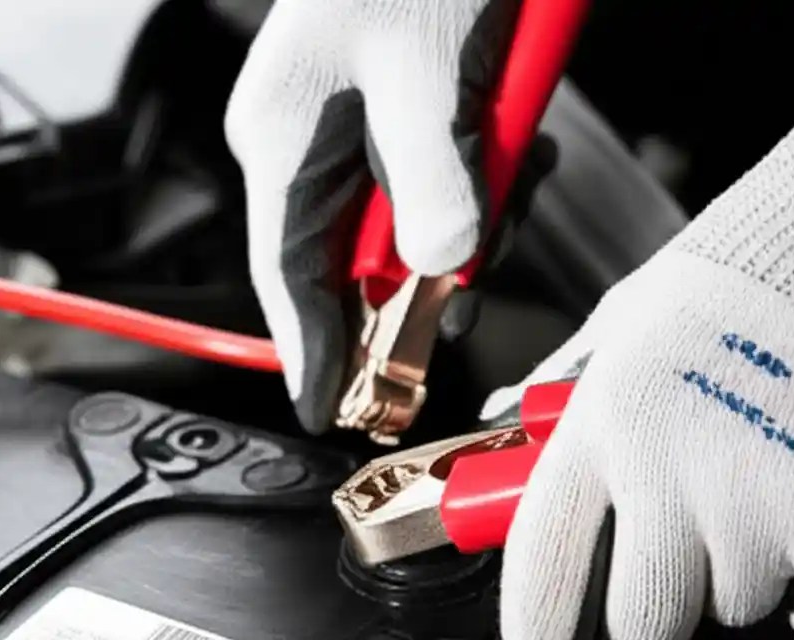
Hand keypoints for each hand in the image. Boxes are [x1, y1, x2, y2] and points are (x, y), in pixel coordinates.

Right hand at [224, 0, 518, 432]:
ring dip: (468, 215)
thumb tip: (445, 266)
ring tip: (508, 169)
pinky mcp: (398, 110)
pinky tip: (509, 143)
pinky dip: (482, 176)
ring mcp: (351, 125)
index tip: (330, 411)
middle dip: (420, 280)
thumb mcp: (427, 74)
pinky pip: (437, 175)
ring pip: (406, 220)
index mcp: (284, 138)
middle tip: (469, 293)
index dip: (311, 351)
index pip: (286, 275)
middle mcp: (307, 141)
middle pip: (354, 257)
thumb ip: (434, 177)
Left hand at [497, 88, 793, 639]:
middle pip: (639, 623)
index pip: (543, 558)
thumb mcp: (626, 319)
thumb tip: (505, 411)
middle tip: (646, 633)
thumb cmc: (740, 276)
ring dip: (740, 578)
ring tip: (759, 494)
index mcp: (603, 419)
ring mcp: (760, 504)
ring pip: (734, 607)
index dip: (533, 631)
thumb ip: (564, 380)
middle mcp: (670, 470)